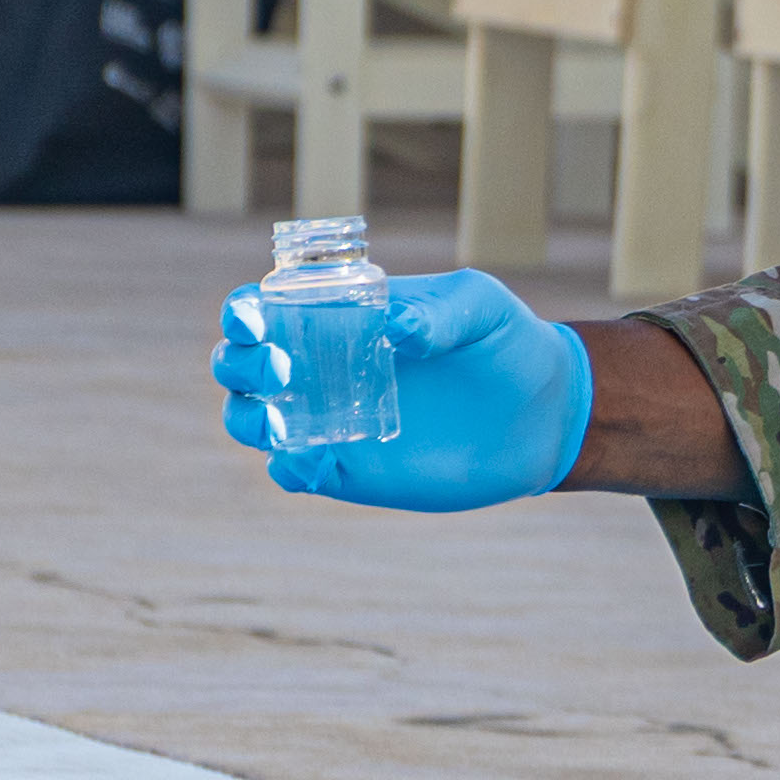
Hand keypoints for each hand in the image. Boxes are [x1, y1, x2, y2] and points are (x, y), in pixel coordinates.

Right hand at [213, 267, 591, 510]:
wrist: (542, 411)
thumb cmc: (503, 340)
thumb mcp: (479, 307)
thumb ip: (440, 312)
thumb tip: (396, 328)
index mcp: (336, 314)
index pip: (263, 309)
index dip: (242, 313)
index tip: (252, 318)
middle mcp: (319, 366)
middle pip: (238, 366)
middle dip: (237, 365)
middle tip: (280, 370)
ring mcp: (328, 419)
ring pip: (251, 420)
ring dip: (246, 420)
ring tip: (277, 426)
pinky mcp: (348, 469)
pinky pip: (295, 472)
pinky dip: (288, 469)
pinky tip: (307, 463)